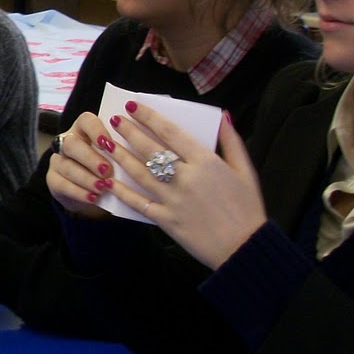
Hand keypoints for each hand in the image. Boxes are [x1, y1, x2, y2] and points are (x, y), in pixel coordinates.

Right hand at [45, 111, 119, 216]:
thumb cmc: (108, 167)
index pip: (86, 121)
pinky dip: (79, 192)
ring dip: (86, 178)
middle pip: (72, 144)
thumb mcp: (115, 157)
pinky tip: (93, 198)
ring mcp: (57, 161)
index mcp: (84, 129)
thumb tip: (138, 149)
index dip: (96, 130)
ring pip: (67, 166)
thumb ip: (120, 150)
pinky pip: (62, 185)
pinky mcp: (53, 180)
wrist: (90, 191)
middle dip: (90, 158)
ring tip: (103, 188)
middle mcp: (67, 141)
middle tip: (107, 171)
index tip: (108, 143)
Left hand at [94, 100, 266, 268]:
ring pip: (139, 173)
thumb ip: (231, 141)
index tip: (133, 106)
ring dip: (120, 156)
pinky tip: (109, 180)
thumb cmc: (247, 208)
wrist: (244, 248)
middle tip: (114, 119)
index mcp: (206, 162)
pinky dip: (122, 191)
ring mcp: (173, 199)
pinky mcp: (166, 220)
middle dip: (129, 132)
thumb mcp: (245, 171)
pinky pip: (138, 203)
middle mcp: (185, 178)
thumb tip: (222, 115)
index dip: (149, 117)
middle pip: (150, 149)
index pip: (170, 132)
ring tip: (105, 143)